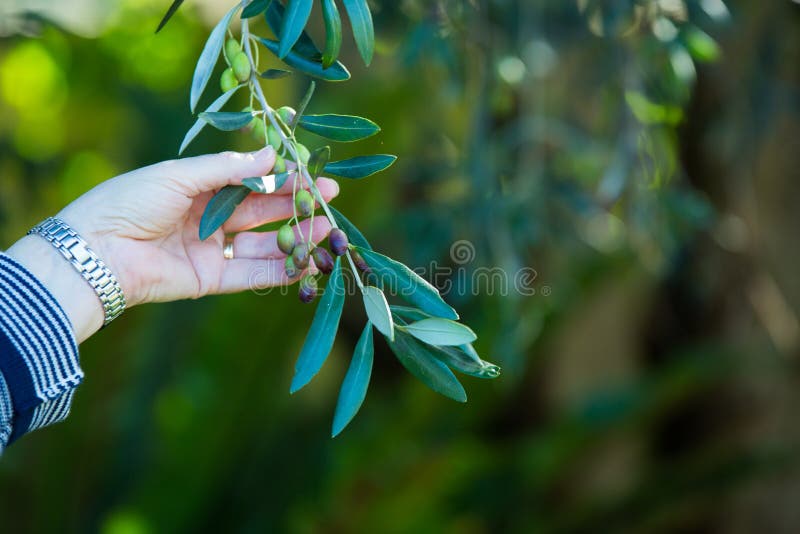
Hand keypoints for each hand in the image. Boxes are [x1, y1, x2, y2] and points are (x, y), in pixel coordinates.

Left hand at [6, 147, 338, 341]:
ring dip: (296, 237)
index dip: (281, 177)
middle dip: (297, 204)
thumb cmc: (130, 202)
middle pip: (262, 212)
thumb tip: (272, 155)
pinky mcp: (212, 280)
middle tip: (330, 198)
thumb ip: (228, 169)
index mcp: (199, 187)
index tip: (312, 171)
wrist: (96, 252)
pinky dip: (282, 270)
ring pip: (264, 244)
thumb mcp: (180, 175)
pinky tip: (308, 262)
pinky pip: (253, 274)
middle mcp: (209, 218)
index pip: (250, 181)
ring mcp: (213, 250)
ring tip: (327, 229)